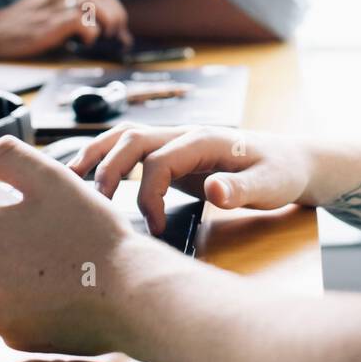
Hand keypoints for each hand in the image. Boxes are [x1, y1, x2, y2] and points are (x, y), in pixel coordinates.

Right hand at [0, 0, 130, 57]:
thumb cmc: (20, 29)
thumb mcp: (50, 16)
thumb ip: (75, 20)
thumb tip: (109, 34)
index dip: (116, 11)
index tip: (121, 30)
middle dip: (116, 15)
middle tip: (116, 35)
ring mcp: (55, 4)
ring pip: (95, 3)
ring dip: (107, 22)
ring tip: (103, 37)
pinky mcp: (50, 20)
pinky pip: (80, 20)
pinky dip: (89, 32)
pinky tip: (83, 42)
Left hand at [0, 134, 151, 354]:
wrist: (129, 295)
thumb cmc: (92, 237)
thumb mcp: (51, 179)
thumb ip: (6, 156)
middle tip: (25, 221)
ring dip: (4, 264)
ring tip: (49, 251)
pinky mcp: (16, 335)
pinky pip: (6, 308)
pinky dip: (23, 294)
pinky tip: (57, 281)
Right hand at [70, 126, 314, 235]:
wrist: (291, 161)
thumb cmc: (281, 172)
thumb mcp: (270, 186)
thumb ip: (242, 190)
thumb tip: (214, 192)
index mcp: (205, 140)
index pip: (159, 160)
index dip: (148, 194)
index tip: (153, 227)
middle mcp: (185, 134)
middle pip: (132, 139)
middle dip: (108, 170)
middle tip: (96, 207)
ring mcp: (176, 141)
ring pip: (125, 137)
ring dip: (97, 155)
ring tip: (69, 181)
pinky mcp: (172, 153)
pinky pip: (131, 149)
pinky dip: (106, 157)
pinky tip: (87, 177)